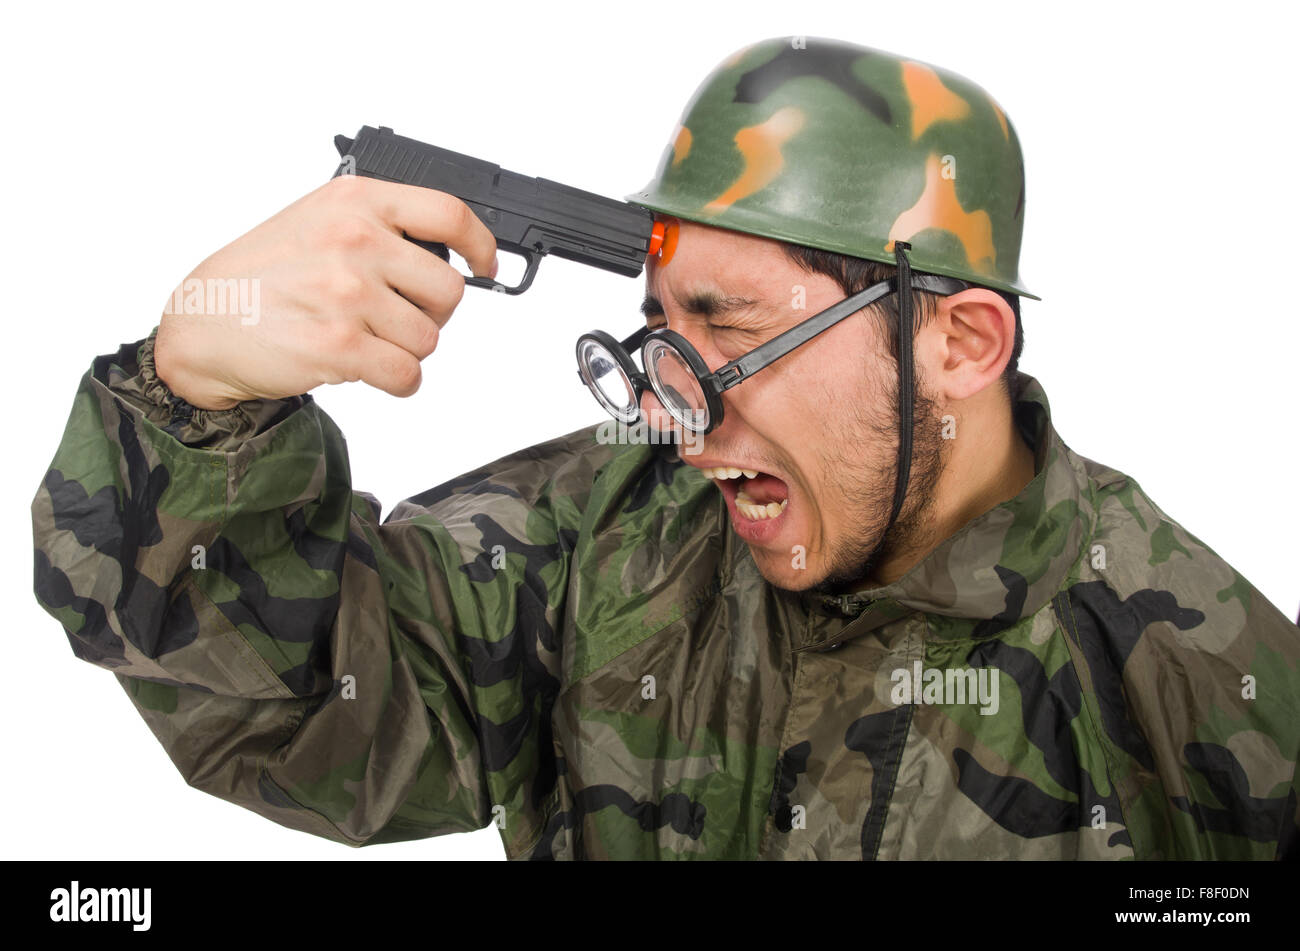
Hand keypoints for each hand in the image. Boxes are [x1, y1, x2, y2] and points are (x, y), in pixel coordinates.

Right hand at [153, 174, 497, 409]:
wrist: (202, 321)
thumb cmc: (262, 274)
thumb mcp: (317, 220)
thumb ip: (380, 226)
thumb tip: (452, 256)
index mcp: (355, 201)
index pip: (449, 213)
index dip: (480, 245)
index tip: (484, 265)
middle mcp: (355, 240)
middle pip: (448, 291)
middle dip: (431, 314)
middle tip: (395, 318)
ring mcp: (348, 293)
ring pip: (428, 339)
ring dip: (405, 350)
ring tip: (363, 339)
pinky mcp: (340, 346)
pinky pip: (407, 374)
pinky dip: (397, 381)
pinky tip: (365, 368)